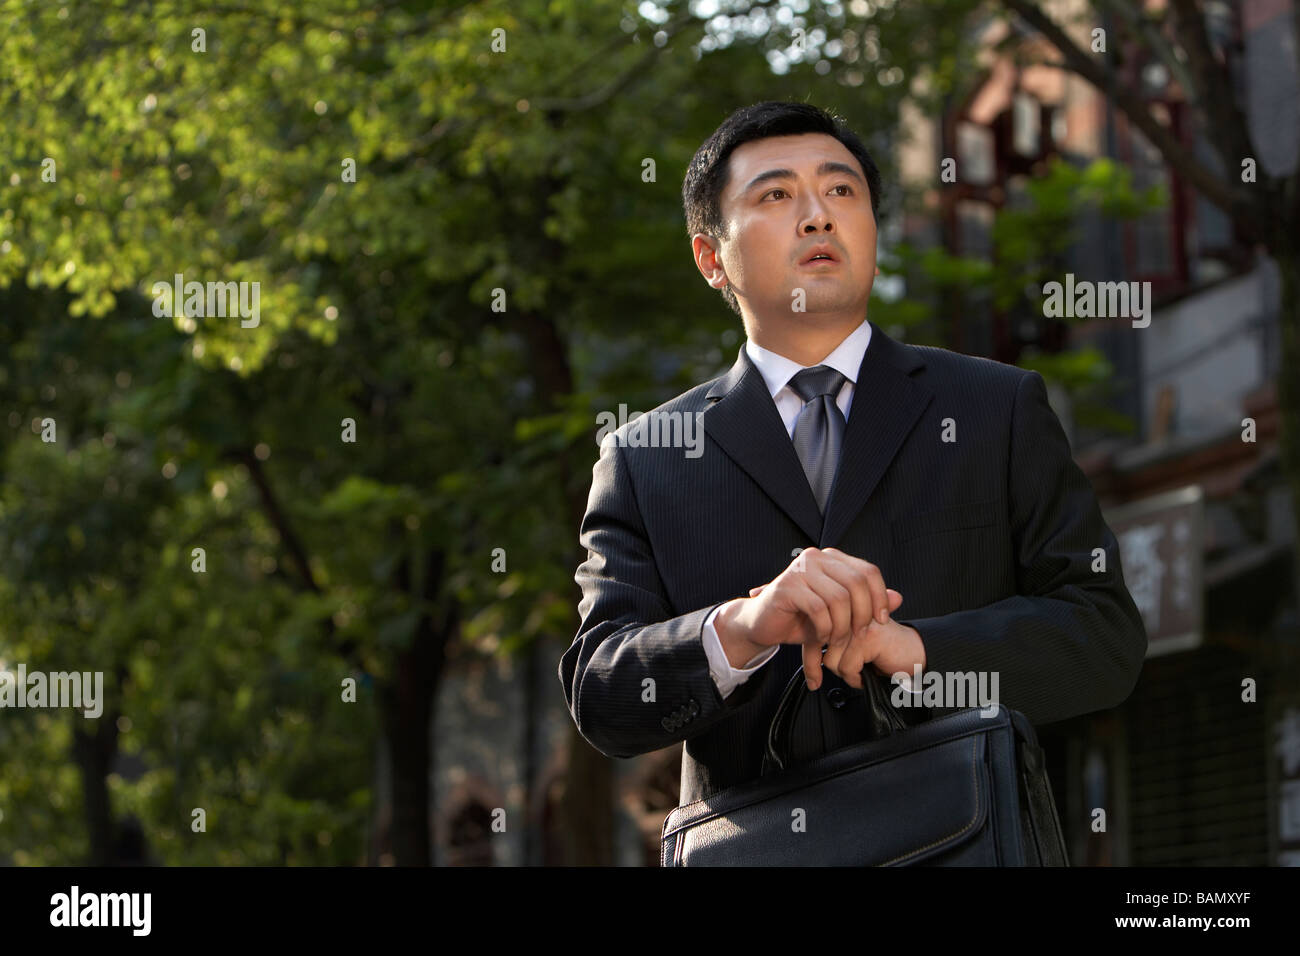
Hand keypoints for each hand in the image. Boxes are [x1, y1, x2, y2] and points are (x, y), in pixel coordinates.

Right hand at [717, 547, 899, 690]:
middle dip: (863, 614)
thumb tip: (899, 598)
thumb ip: (867, 603)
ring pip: (839, 598)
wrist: (761, 624)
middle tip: (858, 635)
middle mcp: (816, 557)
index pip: (868, 571)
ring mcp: (800, 569)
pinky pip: (819, 608)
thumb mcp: (839, 613)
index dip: (880, 596)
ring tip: (836, 640)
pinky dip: (824, 628)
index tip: (881, 620)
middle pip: (857, 583)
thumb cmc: (799, 618)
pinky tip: (820, 637)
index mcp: (831, 559)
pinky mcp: (787, 586)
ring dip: (842, 626)